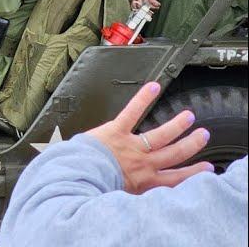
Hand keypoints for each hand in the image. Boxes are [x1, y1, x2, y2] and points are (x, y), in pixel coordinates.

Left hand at [85, 82, 211, 194]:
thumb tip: (138, 197)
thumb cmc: (94, 187)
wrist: (79, 177)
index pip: (176, 178)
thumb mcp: (121, 199)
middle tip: (203, 136)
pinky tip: (154, 87)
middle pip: (175, 154)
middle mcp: (143, 164)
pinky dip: (144, 98)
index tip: (207, 168)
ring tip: (188, 116)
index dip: (193, 172)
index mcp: (145, 182)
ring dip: (177, 125)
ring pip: (162, 135)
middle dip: (191, 144)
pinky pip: (132, 112)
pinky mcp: (116, 131)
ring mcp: (132, 146)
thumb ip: (134, 194)